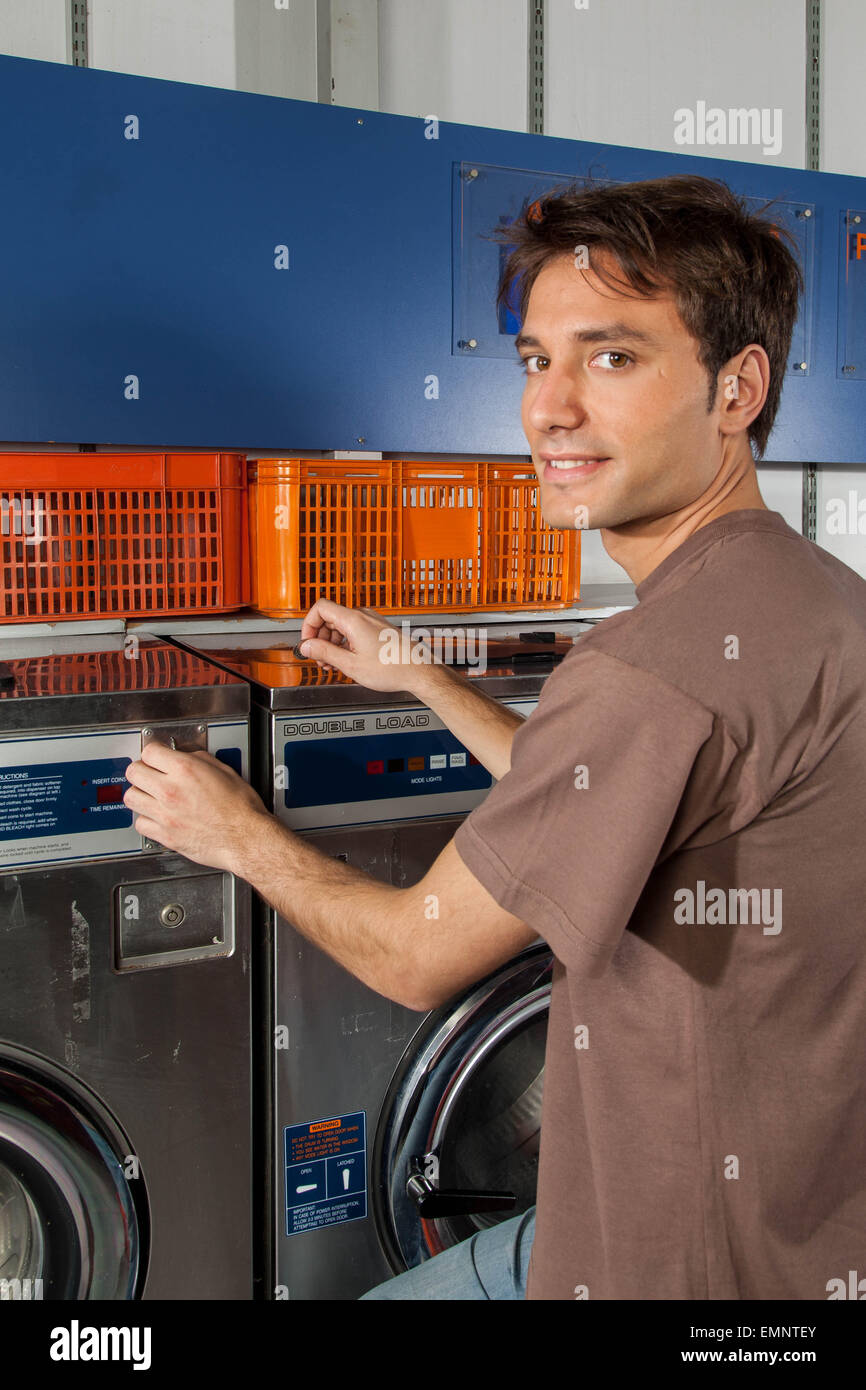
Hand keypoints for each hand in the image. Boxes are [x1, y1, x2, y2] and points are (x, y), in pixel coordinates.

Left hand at [123, 742, 268, 872]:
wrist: (246, 838)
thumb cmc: (241, 809)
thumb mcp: (224, 771)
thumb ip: (199, 760)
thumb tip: (187, 756)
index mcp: (185, 770)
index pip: (149, 751)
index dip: (153, 752)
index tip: (155, 756)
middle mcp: (170, 790)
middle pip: (133, 772)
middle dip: (141, 770)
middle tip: (149, 773)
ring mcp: (165, 814)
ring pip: (131, 797)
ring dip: (140, 794)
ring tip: (149, 795)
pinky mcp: (165, 835)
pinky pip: (140, 823)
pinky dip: (146, 819)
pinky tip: (156, 816)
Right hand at [298, 598, 435, 692]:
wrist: (418, 670)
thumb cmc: (392, 668)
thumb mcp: (351, 664)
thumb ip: (325, 653)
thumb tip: (307, 647)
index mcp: (354, 620)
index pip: (320, 608)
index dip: (309, 624)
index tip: (308, 641)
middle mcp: (363, 616)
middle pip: (329, 617)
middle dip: (320, 637)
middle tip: (319, 658)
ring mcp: (371, 621)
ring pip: (341, 624)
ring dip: (332, 642)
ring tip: (332, 662)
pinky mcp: (377, 628)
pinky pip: (353, 629)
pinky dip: (345, 642)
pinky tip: (346, 659)